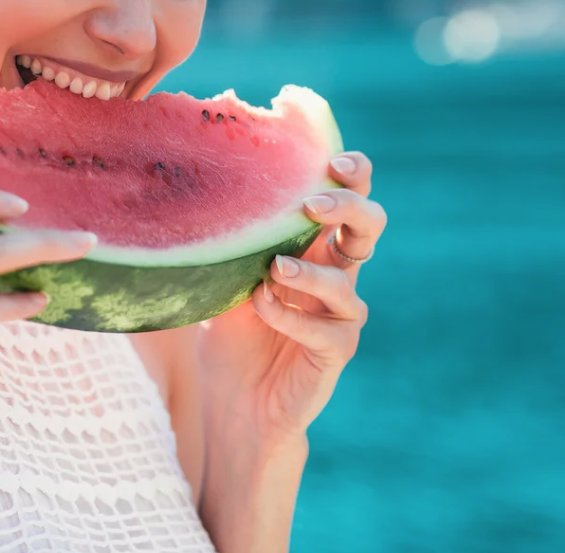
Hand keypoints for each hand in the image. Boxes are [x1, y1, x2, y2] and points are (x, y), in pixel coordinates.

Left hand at [198, 152, 384, 441]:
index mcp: (314, 245)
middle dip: (348, 206)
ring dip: (310, 272)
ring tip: (274, 268)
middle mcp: (336, 274)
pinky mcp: (335, 351)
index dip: (352, 172)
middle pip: (369, 226)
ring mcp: (340, 315)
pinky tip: (261, 307)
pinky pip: (326, 330)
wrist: (235, 402)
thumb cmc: (230, 331)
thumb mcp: (224, 277)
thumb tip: (195, 191)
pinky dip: (291, 316)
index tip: (329, 160)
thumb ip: (228, 240)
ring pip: (347, 282)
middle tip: (311, 204)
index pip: (348, 196)